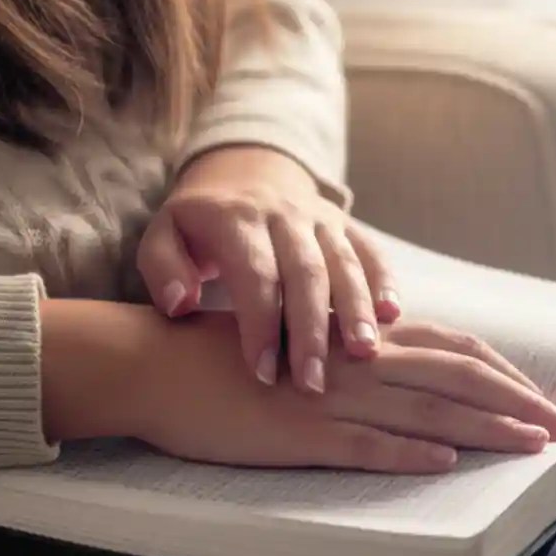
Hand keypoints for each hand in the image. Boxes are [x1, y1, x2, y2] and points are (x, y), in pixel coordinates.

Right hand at [41, 302, 555, 473]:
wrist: (159, 361)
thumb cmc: (238, 354)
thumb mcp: (312, 347)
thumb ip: (362, 358)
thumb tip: (416, 373)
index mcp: (364, 342)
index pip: (457, 351)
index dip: (507, 375)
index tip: (545, 400)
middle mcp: (359, 363)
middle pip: (459, 377)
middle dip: (520, 402)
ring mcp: (331, 398)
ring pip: (426, 411)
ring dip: (486, 428)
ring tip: (533, 446)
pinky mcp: (298, 433)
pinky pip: (363, 444)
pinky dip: (408, 454)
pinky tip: (445, 464)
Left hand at [137, 146, 399, 393]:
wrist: (242, 172)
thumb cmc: (199, 225)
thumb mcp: (163, 236)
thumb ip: (162, 269)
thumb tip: (180, 305)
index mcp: (237, 218)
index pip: (256, 274)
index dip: (261, 326)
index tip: (264, 375)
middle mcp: (285, 214)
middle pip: (306, 274)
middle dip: (312, 331)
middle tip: (314, 383)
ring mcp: (322, 218)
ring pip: (345, 263)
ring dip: (356, 310)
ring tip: (365, 353)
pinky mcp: (347, 225)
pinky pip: (372, 251)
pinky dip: (385, 282)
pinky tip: (392, 316)